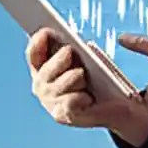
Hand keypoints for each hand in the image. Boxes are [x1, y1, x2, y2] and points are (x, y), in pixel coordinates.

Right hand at [26, 28, 147, 145]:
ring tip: (83, 75)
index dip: (38, 41)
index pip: (33, 53)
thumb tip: (69, 47)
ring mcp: (50, 102)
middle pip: (44, 70)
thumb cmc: (98, 76)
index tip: (47, 31)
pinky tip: (88, 97)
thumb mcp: (87, 57)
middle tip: (70, 51)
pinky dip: (80, 97)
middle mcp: (41, 85)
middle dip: (58, 60)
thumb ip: (77, 50)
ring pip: (57, 86)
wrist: (114, 103)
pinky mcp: (62, 115)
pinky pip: (68, 103)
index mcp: (44, 67)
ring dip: (73, 78)